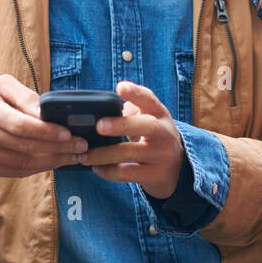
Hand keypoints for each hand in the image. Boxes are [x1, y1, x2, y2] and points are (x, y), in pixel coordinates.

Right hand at [0, 74, 88, 177]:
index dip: (46, 131)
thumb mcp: (3, 86)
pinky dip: (39, 168)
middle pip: (23, 146)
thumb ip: (26, 97)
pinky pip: (16, 172)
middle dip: (57, 148)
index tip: (68, 133)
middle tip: (80, 146)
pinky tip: (55, 162)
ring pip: (22, 163)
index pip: (19, 125)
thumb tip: (46, 115)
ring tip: (73, 156)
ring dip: (52, 161)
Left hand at [76, 81, 183, 199]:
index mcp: (159, 114)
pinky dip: (109, 171)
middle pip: (145, 125)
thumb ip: (128, 112)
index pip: (149, 99)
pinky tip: (97, 168)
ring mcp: (162, 155)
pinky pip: (128, 173)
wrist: (177, 167)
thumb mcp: (149, 119)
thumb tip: (96, 112)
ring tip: (84, 155)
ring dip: (103, 154)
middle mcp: (164, 133)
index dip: (135, 93)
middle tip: (99, 126)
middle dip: (121, 125)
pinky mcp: (156, 175)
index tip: (120, 87)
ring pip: (130, 153)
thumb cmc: (153, 137)